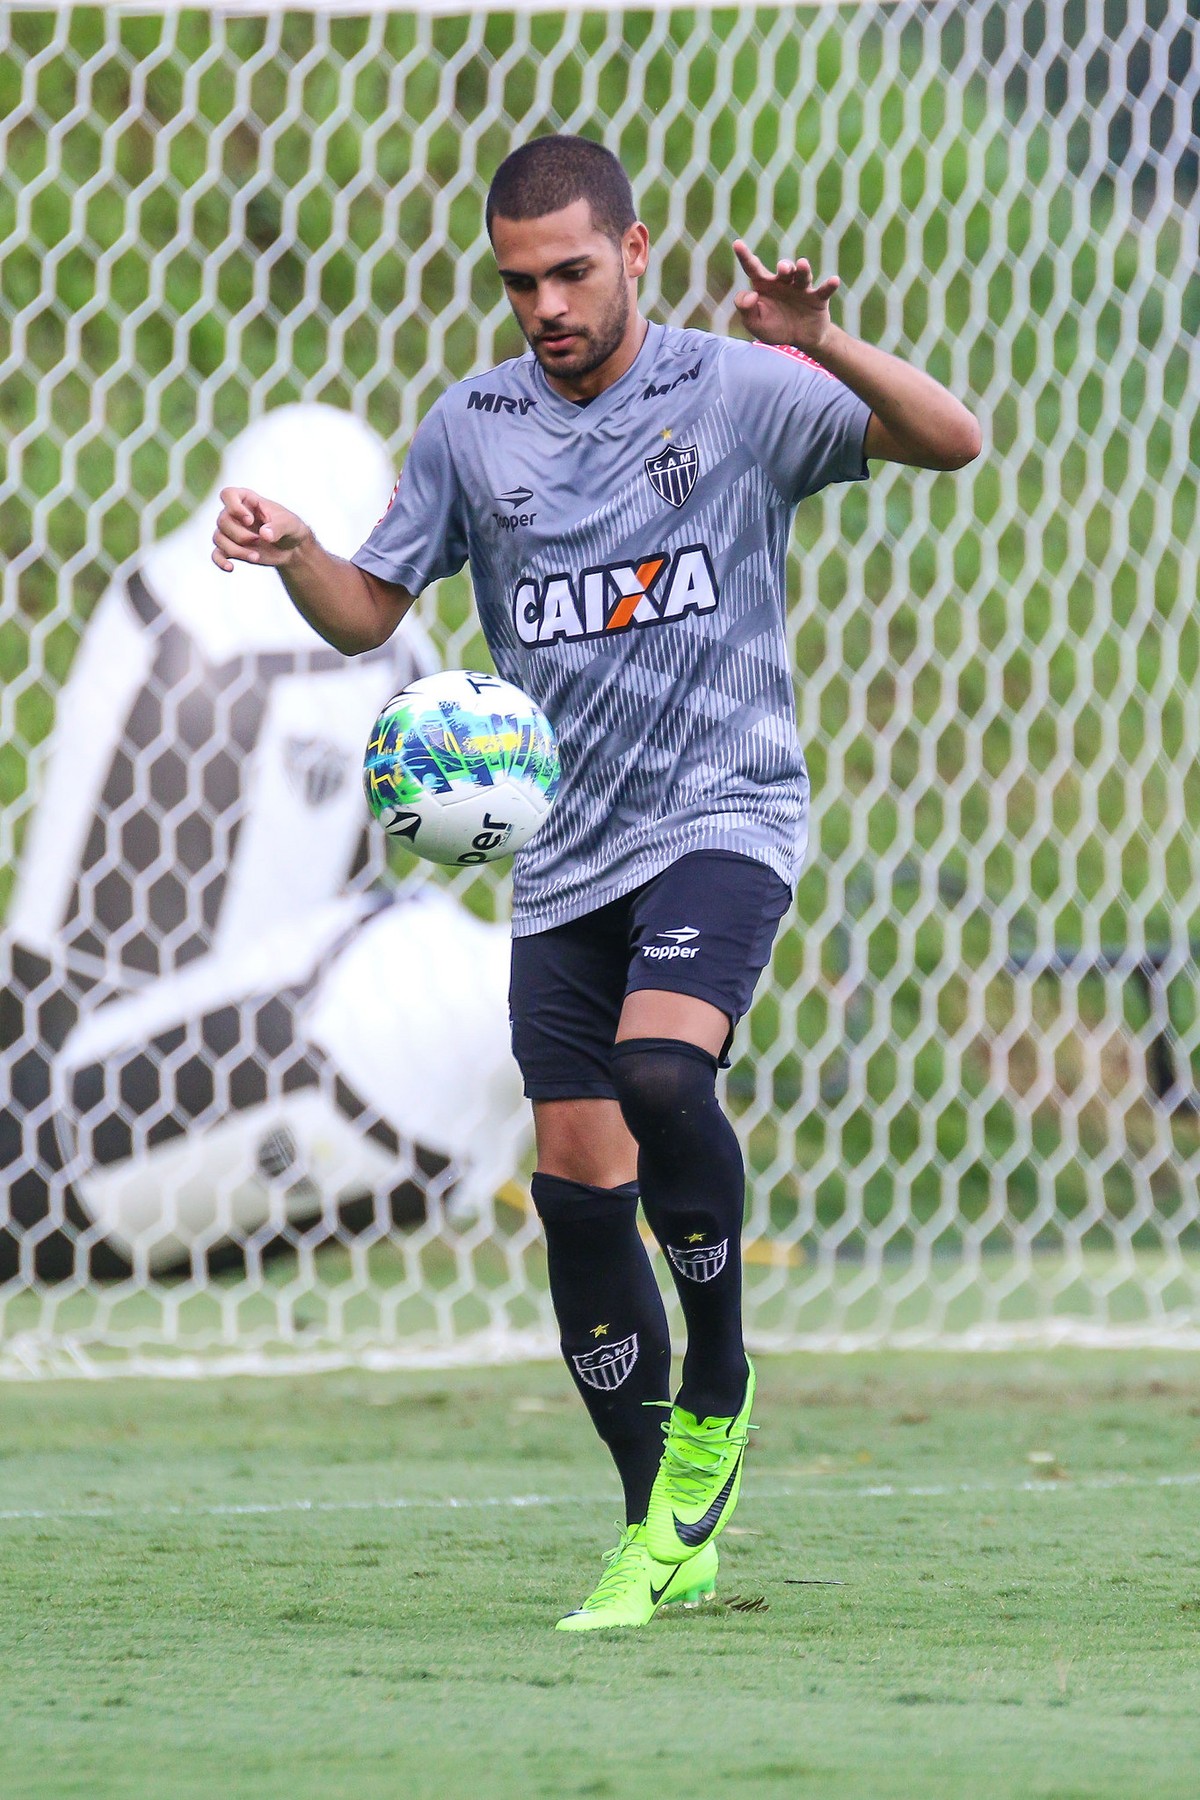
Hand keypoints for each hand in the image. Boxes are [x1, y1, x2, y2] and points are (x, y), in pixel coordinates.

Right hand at [211, 488, 310, 572]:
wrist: (291, 548)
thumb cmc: (289, 528)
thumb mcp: (290, 524)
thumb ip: (278, 527)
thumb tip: (264, 535)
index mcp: (247, 500)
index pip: (228, 495)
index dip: (234, 507)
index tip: (249, 520)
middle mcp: (234, 514)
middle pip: (223, 521)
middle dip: (240, 534)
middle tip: (258, 539)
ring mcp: (230, 532)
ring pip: (218, 538)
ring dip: (236, 550)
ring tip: (256, 557)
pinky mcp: (230, 549)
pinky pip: (216, 554)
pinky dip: (220, 562)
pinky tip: (231, 568)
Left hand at [732, 240, 839, 355]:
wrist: (799, 339)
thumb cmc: (773, 327)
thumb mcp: (754, 323)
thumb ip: (745, 308)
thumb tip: (751, 293)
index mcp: (764, 285)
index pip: (753, 268)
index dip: (745, 256)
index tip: (737, 243)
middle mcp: (783, 282)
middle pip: (783, 270)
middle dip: (784, 266)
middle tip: (784, 268)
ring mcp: (801, 289)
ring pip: (802, 275)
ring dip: (803, 269)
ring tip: (802, 264)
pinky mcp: (818, 299)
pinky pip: (824, 290)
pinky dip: (829, 285)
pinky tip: (834, 281)